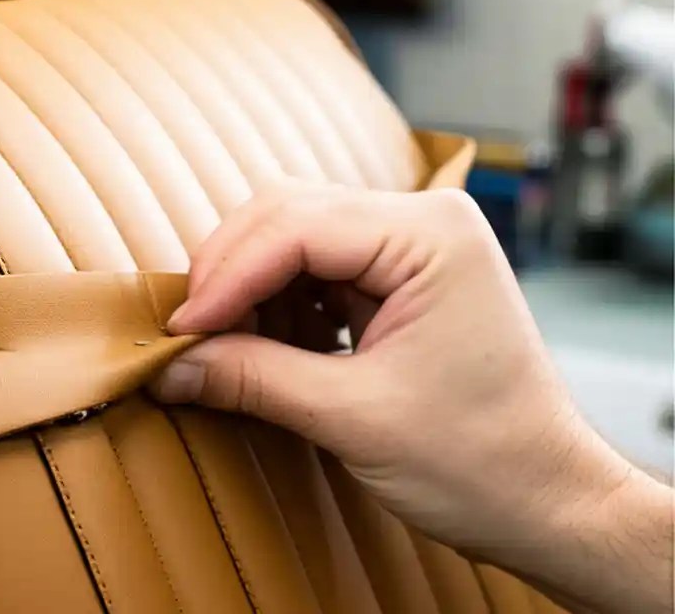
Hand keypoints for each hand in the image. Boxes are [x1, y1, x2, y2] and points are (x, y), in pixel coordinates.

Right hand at [150, 183, 672, 613]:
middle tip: (185, 338)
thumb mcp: (353, 419)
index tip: (178, 332)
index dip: (226, 277)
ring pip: (290, 238)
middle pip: (285, 215)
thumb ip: (253, 379)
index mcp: (430, 234)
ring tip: (219, 349)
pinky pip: (312, 270)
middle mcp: (422, 220)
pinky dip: (273, 305)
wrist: (548, 500)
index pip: (295, 227)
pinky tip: (257, 347)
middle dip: (228, 275)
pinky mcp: (397, 277)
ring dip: (246, 291)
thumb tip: (168, 367)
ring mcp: (411, 245)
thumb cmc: (481, 461)